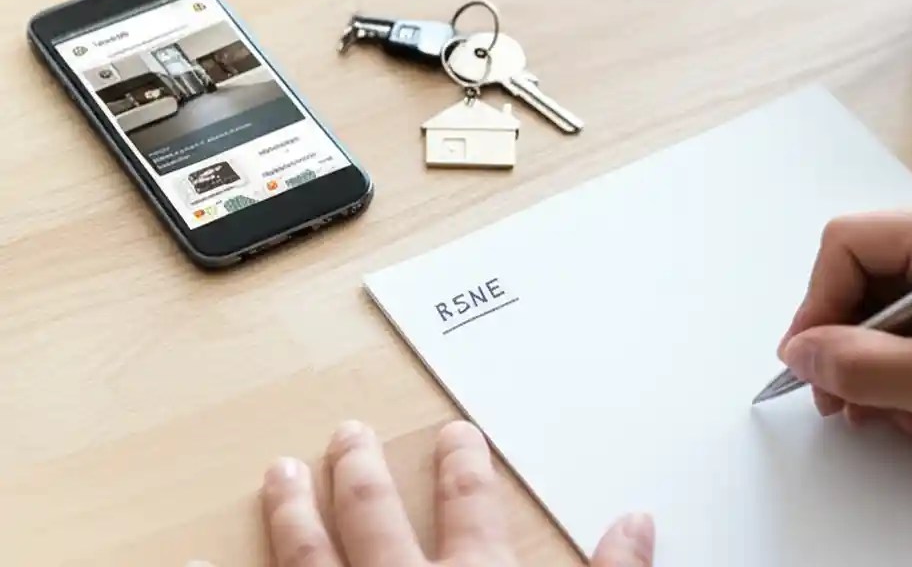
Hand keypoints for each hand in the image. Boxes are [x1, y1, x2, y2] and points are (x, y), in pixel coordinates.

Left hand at [261, 420, 653, 566]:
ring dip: (291, 512)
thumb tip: (635, 524)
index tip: (456, 437)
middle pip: (374, 515)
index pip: (470, 507)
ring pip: (307, 557)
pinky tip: (199, 562)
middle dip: (359, 470)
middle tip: (346, 435)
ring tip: (276, 473)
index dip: (464, 467)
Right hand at [776, 196, 911, 481]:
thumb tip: (800, 353)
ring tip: (878, 414)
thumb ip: (859, 365)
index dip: (818, 304)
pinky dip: (905, 369)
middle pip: (865, 274)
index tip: (809, 362)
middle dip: (845, 341)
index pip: (849, 244)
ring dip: (873, 363)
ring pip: (889, 306)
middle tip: (836, 398)